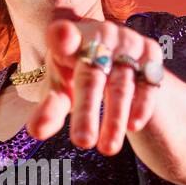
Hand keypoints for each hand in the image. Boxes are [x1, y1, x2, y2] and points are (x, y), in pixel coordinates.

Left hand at [27, 15, 165, 154]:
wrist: (112, 50)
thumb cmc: (76, 73)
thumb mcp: (60, 88)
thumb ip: (49, 108)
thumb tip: (35, 132)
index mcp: (70, 40)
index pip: (63, 37)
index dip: (63, 38)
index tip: (61, 36)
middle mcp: (101, 36)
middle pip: (91, 77)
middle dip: (87, 110)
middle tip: (81, 142)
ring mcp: (128, 43)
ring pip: (121, 84)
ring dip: (115, 118)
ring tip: (107, 148)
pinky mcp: (150, 52)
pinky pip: (148, 82)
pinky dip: (142, 105)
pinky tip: (134, 126)